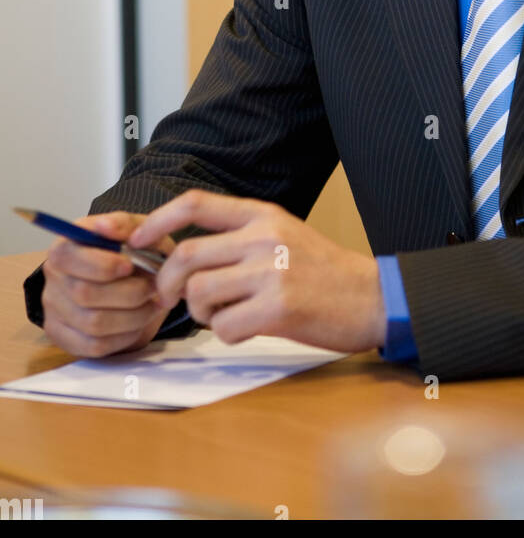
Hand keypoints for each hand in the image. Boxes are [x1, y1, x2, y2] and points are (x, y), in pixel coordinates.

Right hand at [41, 212, 176, 357]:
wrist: (128, 278)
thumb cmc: (131, 250)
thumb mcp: (135, 230)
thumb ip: (124, 225)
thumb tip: (107, 226)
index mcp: (63, 247)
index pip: (69, 258)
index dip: (103, 265)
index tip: (130, 265)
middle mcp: (53, 280)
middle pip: (85, 294)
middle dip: (129, 292)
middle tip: (153, 287)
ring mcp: (55, 311)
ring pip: (93, 324)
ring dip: (133, 316)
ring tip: (152, 303)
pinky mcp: (65, 338)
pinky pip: (95, 346)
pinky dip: (125, 335)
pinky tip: (139, 321)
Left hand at [128, 190, 386, 352]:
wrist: (371, 297)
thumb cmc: (324, 272)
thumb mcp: (284, 234)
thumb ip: (240, 238)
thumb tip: (185, 255)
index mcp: (263, 215)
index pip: (196, 203)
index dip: (157, 221)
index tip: (138, 240)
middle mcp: (264, 237)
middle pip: (186, 255)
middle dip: (167, 283)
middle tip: (172, 299)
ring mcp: (271, 272)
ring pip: (199, 293)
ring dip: (199, 312)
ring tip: (222, 315)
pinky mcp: (278, 308)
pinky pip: (223, 326)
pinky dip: (226, 333)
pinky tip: (248, 329)